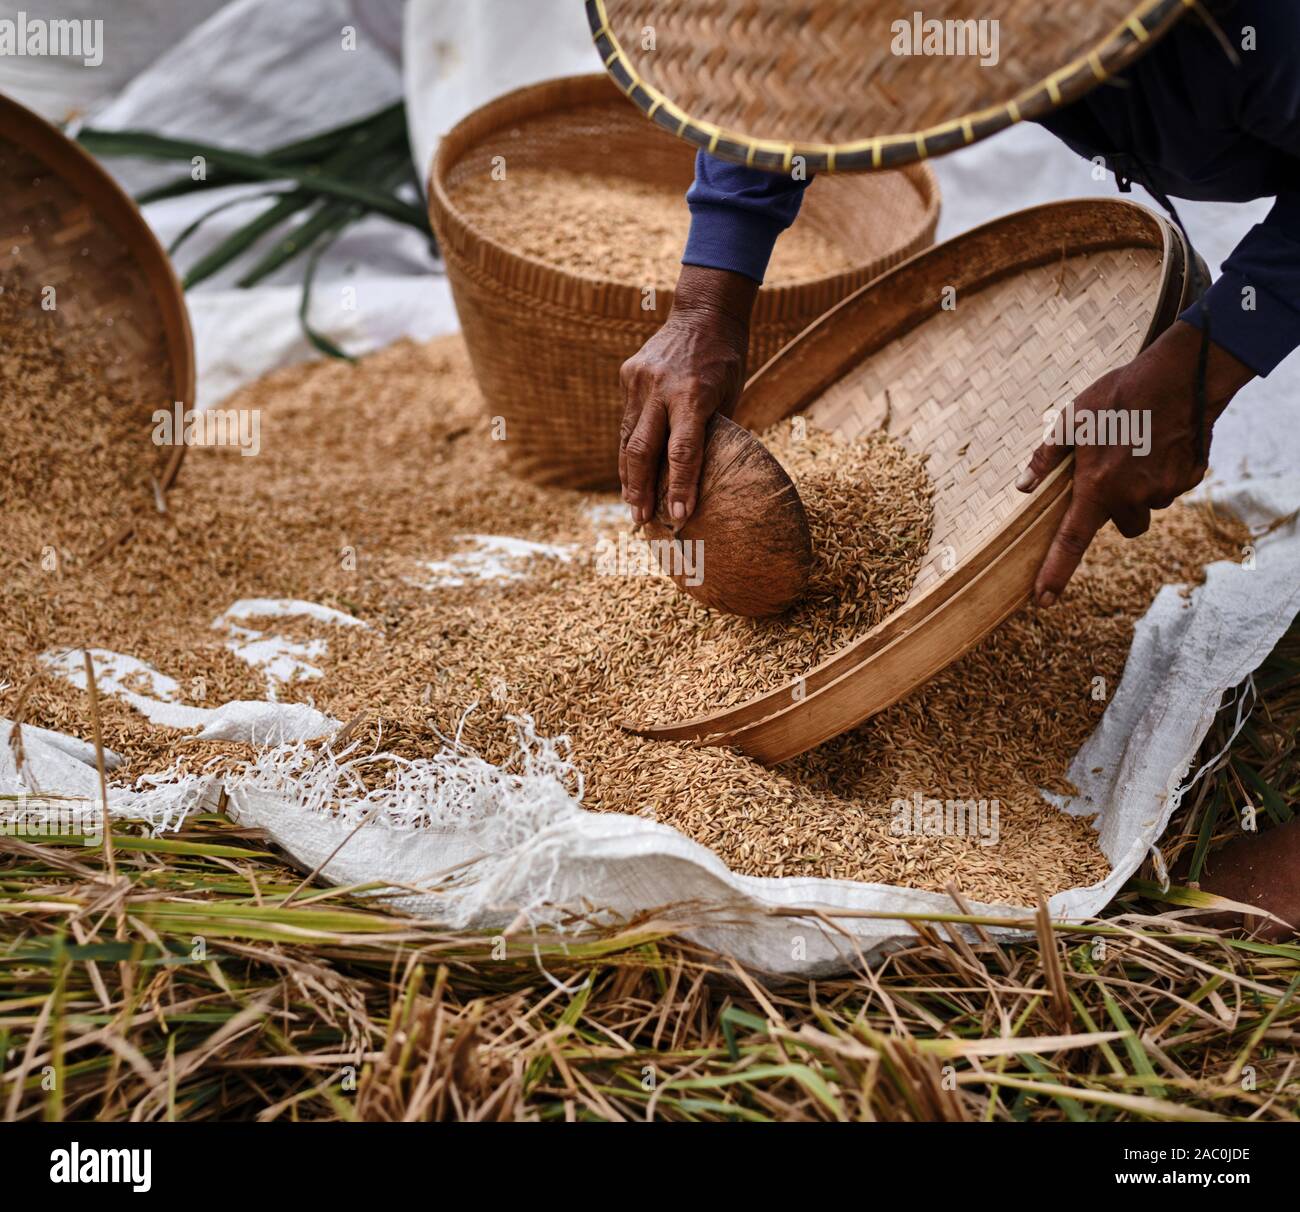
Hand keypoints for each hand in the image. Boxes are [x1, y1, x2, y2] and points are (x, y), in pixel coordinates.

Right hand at [619, 264, 757, 524]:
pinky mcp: (628, 375)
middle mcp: (661, 388)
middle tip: (641, 519)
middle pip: (643, 450)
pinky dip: (629, 448)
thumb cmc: (726, 361)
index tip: (680, 516)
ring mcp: (639, 380)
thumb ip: (710, 432)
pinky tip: (630, 473)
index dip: (681, 487)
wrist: (704, 313)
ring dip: (629, 475)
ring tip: (632, 504)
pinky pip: (627, 420)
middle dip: (641, 489)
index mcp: (694, 394)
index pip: (683, 452)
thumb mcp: (728, 396)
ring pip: (628, 438)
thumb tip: (698, 476)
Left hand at [1017, 320, 1254, 604]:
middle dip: (1118, 509)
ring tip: (1139, 445)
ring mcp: (1164, 489)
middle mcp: (1132, 497)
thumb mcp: (1072, 419)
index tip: (1043, 599)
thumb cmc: (1120, 394)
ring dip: (1141, 487)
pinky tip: (1161, 441)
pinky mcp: (1190, 478)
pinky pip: (1172, 485)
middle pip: (1124, 526)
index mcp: (1097, 488)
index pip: (1071, 542)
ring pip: (1149, 503)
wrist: (1181, 375)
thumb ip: (1046, 457)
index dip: (1055, 573)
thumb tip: (1023, 486)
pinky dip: (1164, 470)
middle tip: (1114, 472)